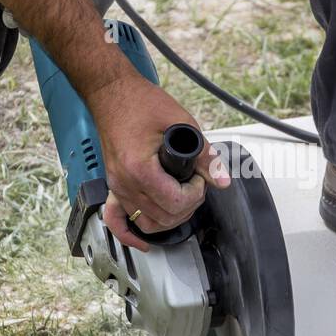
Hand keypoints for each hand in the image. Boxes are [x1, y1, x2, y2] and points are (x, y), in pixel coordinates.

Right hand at [88, 74, 230, 250]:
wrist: (112, 93)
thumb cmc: (141, 103)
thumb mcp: (182, 123)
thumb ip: (205, 156)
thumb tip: (222, 180)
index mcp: (140, 169)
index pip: (175, 203)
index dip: (196, 195)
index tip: (200, 179)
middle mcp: (125, 184)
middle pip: (163, 218)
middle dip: (187, 206)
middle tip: (195, 185)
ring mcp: (117, 188)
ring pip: (146, 224)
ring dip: (169, 219)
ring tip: (181, 198)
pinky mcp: (114, 187)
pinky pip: (116, 222)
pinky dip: (130, 235)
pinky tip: (145, 242)